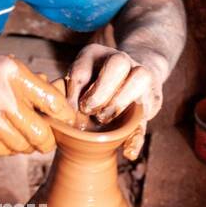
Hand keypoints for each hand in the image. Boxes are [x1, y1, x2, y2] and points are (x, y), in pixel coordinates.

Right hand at [0, 53, 74, 157]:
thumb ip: (21, 82)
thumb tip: (55, 91)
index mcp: (9, 71)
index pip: (52, 101)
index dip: (64, 118)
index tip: (66, 126)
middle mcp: (0, 93)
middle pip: (41, 132)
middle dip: (44, 142)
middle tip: (41, 143)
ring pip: (20, 146)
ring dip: (16, 145)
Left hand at [66, 43, 162, 159]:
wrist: (130, 77)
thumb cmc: (93, 85)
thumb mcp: (74, 84)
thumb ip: (65, 92)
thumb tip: (55, 110)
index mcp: (97, 54)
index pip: (85, 63)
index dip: (75, 87)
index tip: (70, 106)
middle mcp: (122, 61)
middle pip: (118, 63)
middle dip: (100, 90)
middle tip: (88, 109)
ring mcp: (140, 80)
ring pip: (140, 79)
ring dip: (119, 102)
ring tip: (104, 119)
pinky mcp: (150, 103)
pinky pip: (146, 118)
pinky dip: (136, 137)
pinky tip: (128, 151)